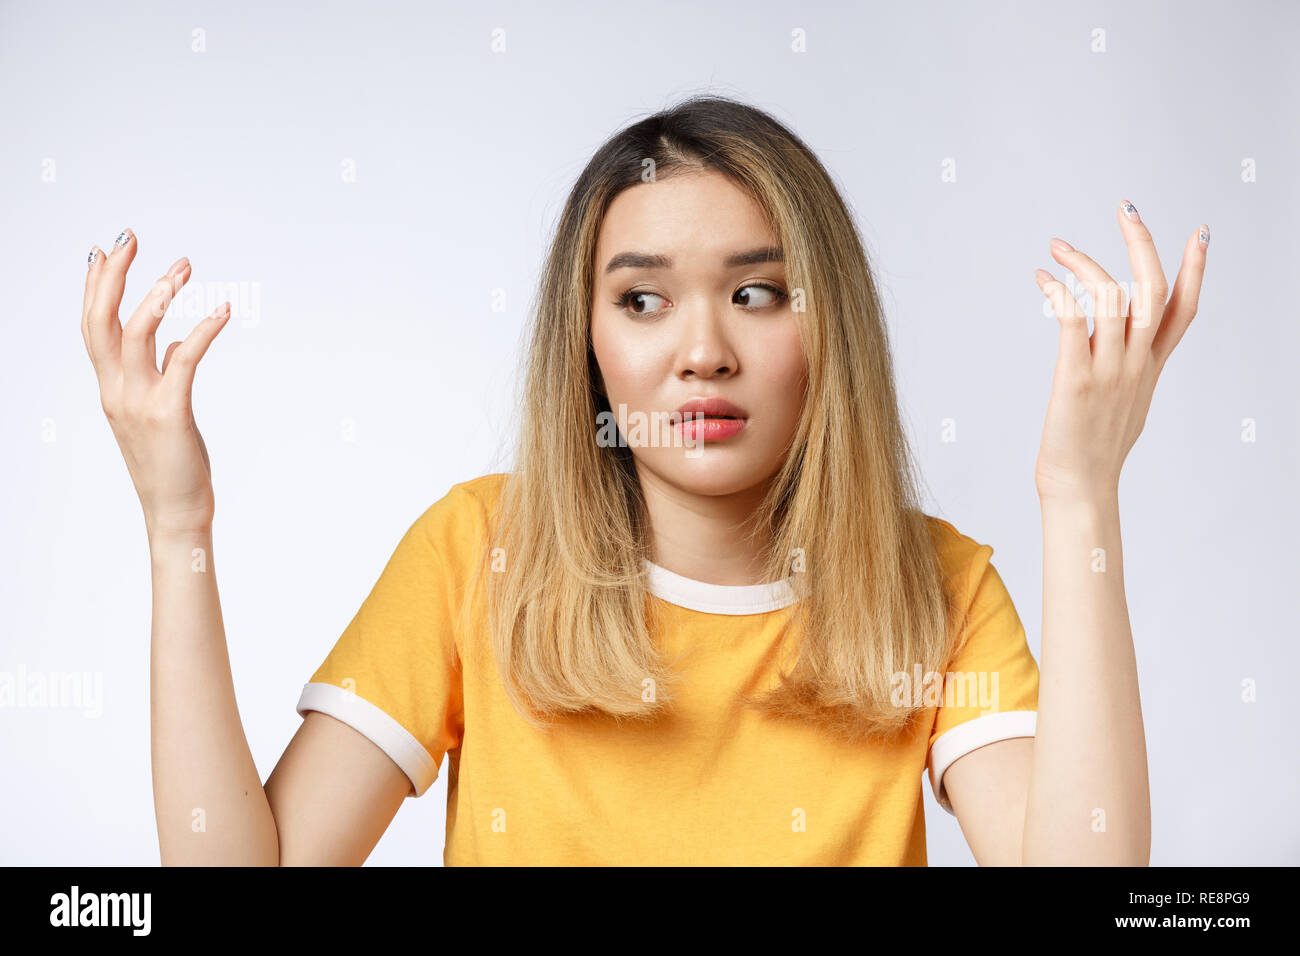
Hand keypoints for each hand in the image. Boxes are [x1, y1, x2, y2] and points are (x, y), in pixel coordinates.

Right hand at [82, 228, 231, 538]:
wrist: (175, 514)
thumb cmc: (172, 465)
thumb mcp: (161, 414)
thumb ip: (163, 375)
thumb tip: (177, 345)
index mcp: (111, 388)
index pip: (93, 327)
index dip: (95, 286)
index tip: (101, 250)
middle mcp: (116, 390)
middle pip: (101, 320)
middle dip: (112, 274)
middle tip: (130, 237)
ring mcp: (139, 401)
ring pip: (136, 333)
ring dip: (159, 293)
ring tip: (183, 264)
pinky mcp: (169, 412)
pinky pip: (184, 359)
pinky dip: (203, 330)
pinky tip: (222, 309)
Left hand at [1032, 201, 1207, 503]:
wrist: (1079, 488)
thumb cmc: (1092, 449)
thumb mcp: (1125, 402)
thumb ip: (1126, 367)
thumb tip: (1114, 344)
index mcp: (1151, 367)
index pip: (1183, 310)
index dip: (1196, 269)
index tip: (1199, 232)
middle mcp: (1136, 363)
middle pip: (1153, 289)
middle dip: (1142, 242)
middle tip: (1125, 207)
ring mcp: (1109, 370)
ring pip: (1112, 296)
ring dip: (1084, 261)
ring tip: (1057, 248)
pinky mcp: (1076, 378)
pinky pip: (1073, 320)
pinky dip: (1060, 291)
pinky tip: (1043, 279)